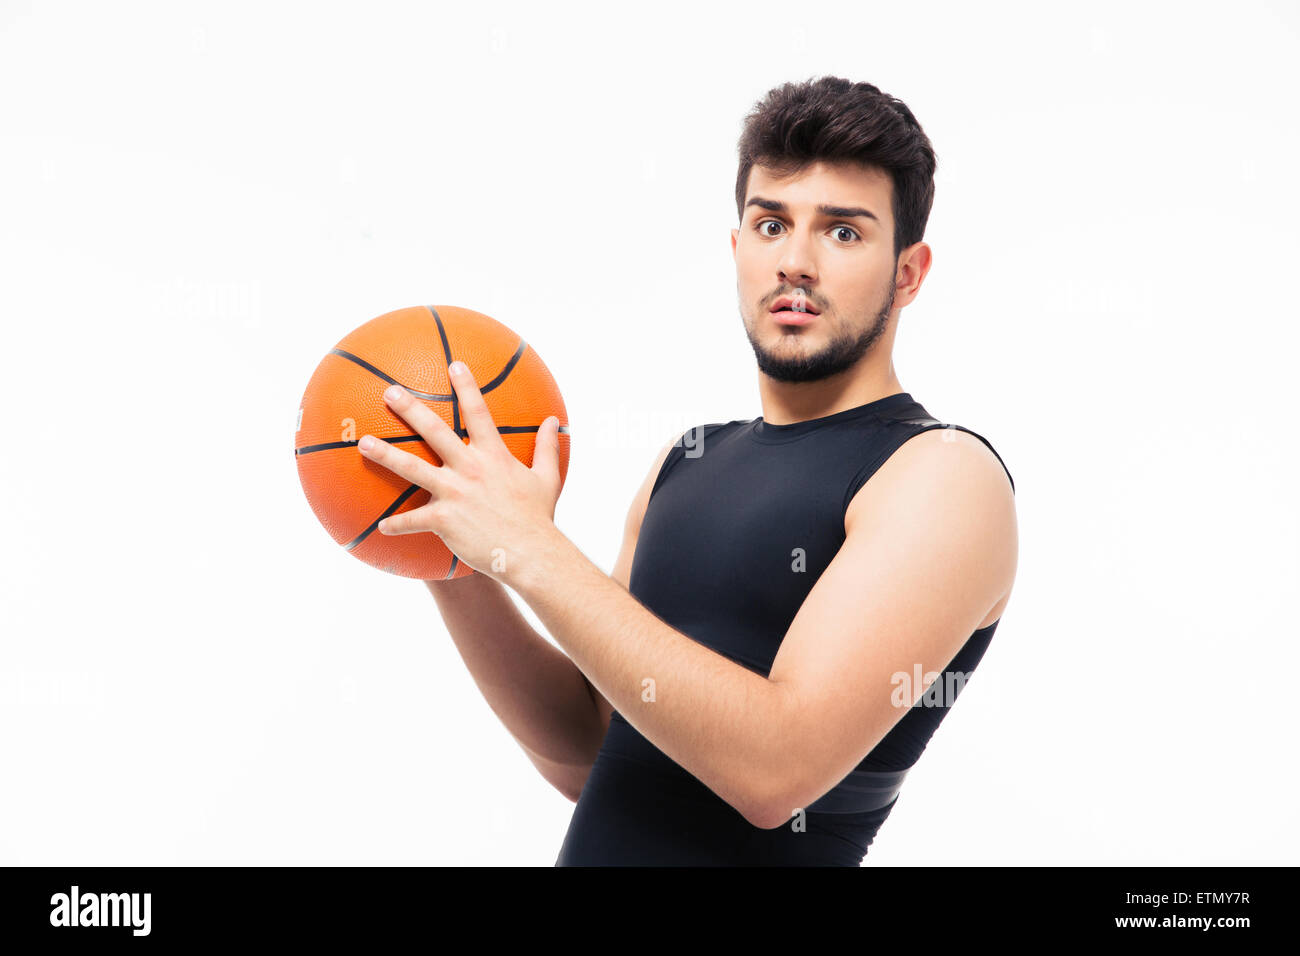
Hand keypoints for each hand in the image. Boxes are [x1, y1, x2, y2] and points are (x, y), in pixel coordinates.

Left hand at [356, 360, 563, 583]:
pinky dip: (396, 524)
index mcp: (494, 456)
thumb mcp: (548, 478)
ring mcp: (455, 493)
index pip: (479, 412)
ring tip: (363, 442)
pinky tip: (382, 526)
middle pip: (435, 431)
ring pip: (412, 468)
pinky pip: (412, 520)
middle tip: (389, 392)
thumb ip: (547, 447)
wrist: (531, 554)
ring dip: (385, 455)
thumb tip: (554, 420)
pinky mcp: (444, 520)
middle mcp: (471, 469)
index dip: (466, 386)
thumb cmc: (539, 517)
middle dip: (410, 409)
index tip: (453, 364)